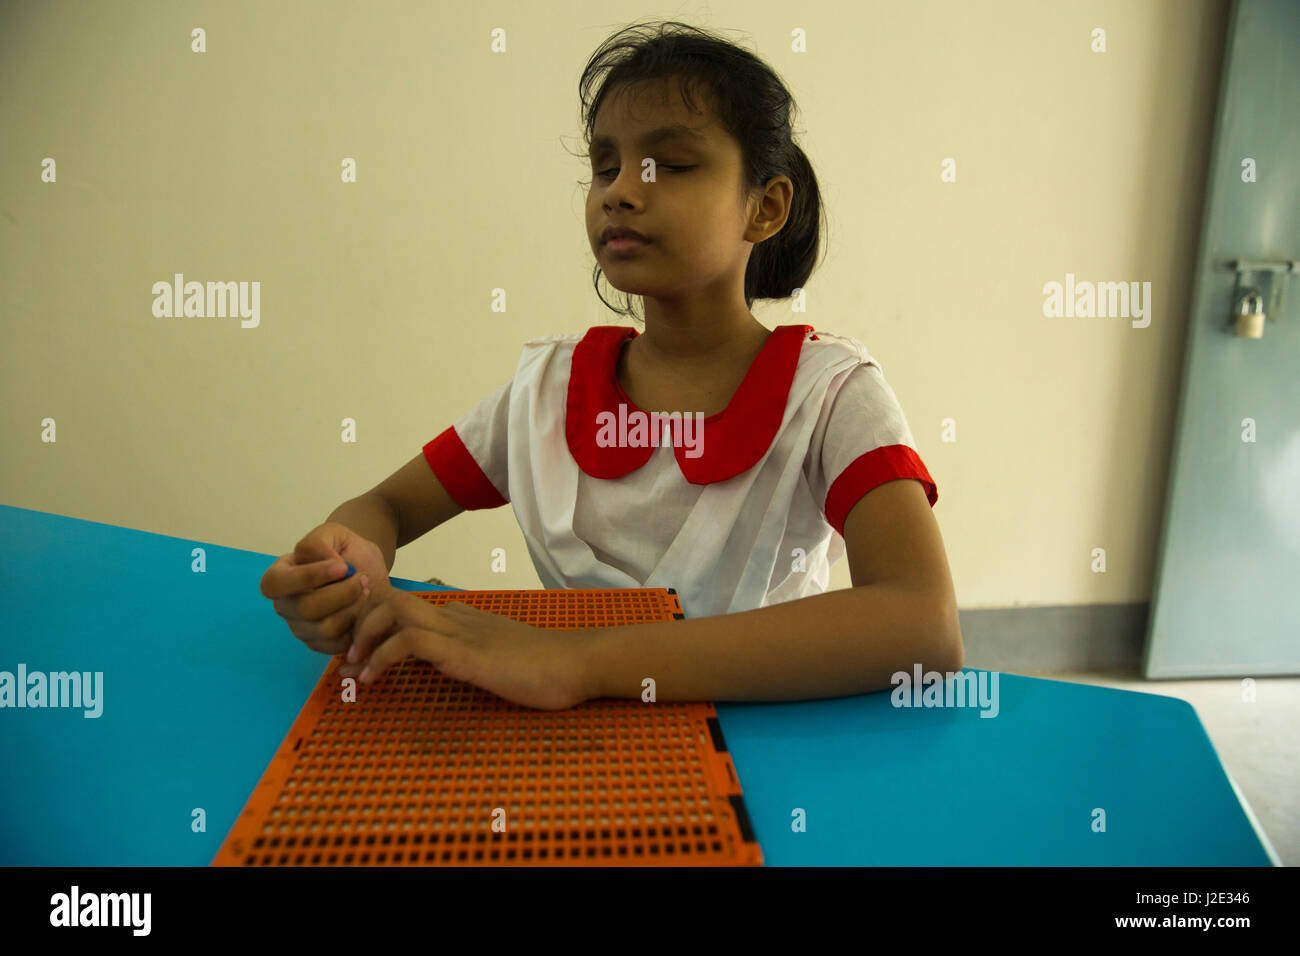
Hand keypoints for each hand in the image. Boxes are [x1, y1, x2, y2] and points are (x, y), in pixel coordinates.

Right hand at [261, 522, 389, 654]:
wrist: (368, 570)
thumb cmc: (346, 551)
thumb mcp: (334, 534)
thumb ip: (320, 543)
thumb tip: (326, 564)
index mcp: (280, 575)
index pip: (275, 583)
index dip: (308, 576)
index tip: (343, 566)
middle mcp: (285, 605)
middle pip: (306, 609)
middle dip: (342, 593)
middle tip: (364, 579)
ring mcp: (300, 628)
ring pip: (325, 629)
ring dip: (353, 609)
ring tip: (366, 591)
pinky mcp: (320, 644)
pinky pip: (339, 645)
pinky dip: (357, 627)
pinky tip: (364, 610)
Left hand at [338, 584, 593, 710]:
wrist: (575, 664)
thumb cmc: (544, 667)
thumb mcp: (497, 657)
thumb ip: (471, 654)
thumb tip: (445, 664)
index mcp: (462, 617)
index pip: (406, 606)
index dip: (374, 623)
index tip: (359, 652)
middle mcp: (455, 617)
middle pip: (390, 599)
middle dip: (360, 624)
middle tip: (348, 659)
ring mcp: (459, 632)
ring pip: (393, 612)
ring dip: (364, 639)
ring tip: (354, 671)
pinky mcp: (463, 653)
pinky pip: (409, 642)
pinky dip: (383, 657)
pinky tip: (374, 678)